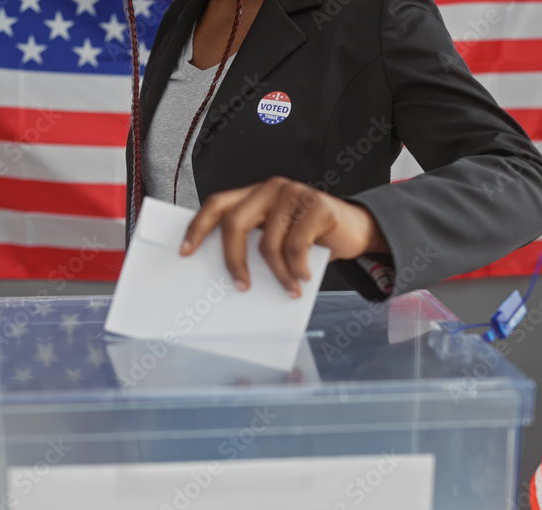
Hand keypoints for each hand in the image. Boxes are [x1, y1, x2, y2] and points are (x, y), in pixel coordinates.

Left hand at [180, 177, 388, 297]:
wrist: (355, 229)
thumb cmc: (310, 236)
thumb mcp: (277, 236)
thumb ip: (254, 241)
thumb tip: (227, 274)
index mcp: (254, 194)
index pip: (216, 204)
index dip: (197, 227)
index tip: (185, 252)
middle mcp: (270, 189)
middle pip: (235, 223)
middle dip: (233, 259)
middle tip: (240, 286)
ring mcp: (293, 193)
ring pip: (268, 242)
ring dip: (278, 274)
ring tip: (288, 288)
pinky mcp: (316, 204)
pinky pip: (296, 246)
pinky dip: (297, 269)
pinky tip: (303, 278)